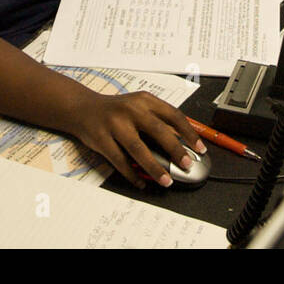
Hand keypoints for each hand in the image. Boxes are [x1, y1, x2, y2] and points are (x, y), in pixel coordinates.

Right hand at [68, 91, 206, 188]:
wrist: (82, 108)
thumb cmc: (116, 110)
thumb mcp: (138, 106)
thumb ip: (158, 120)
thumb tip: (182, 143)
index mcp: (144, 100)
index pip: (173, 114)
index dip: (189, 132)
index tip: (200, 148)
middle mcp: (131, 109)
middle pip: (159, 131)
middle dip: (176, 150)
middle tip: (187, 165)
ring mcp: (115, 124)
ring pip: (139, 149)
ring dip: (155, 167)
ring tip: (166, 181)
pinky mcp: (101, 139)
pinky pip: (120, 161)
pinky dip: (132, 174)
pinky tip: (141, 182)